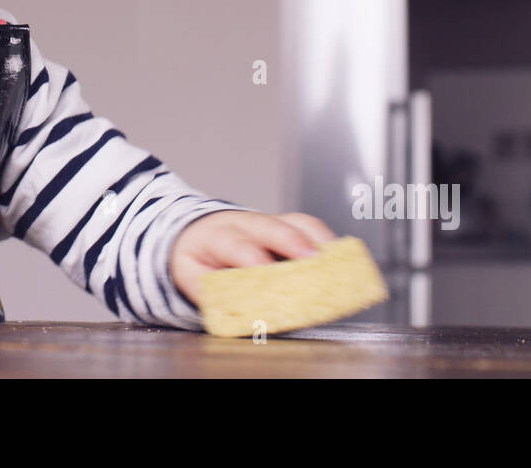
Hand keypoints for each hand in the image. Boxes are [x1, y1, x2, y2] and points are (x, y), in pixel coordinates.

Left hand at [167, 210, 335, 309]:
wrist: (197, 231)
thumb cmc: (197, 257)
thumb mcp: (190, 274)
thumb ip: (208, 290)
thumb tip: (232, 310)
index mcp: (216, 235)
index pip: (235, 244)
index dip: (252, 257)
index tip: (265, 270)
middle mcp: (245, 223)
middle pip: (270, 226)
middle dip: (291, 240)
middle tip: (312, 257)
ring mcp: (268, 222)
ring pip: (295, 221)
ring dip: (317, 238)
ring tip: (336, 258)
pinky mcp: (286, 225)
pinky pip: (309, 226)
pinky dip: (326, 240)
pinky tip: (340, 256)